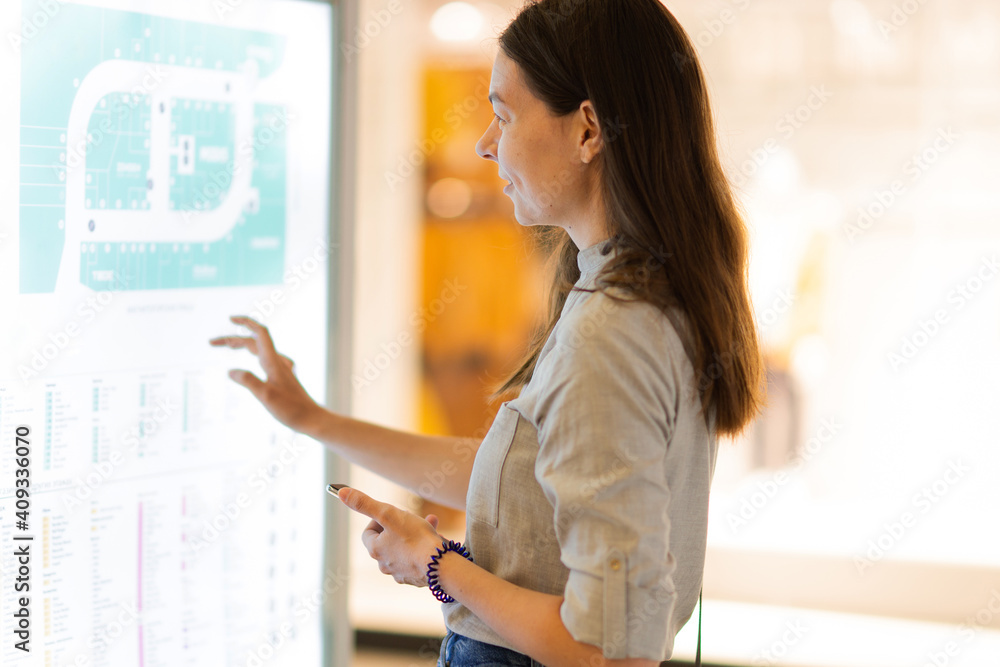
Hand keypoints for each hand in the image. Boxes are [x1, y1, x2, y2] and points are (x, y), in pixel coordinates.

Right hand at [209, 315, 322, 432]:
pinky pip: (265, 358)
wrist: (311, 418)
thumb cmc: (291, 409)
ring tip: (227, 347)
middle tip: (212, 343)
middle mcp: (278, 361)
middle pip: (254, 341)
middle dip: (234, 339)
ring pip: (259, 350)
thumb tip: (230, 371)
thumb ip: (248, 381)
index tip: (230, 319)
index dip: (246, 322)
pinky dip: (253, 354)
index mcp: (273, 361)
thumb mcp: (265, 396)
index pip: (260, 333)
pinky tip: (251, 359)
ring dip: (242, 345)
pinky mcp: (283, 376)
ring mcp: (282, 368)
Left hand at [335, 487, 444, 586]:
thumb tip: (341, 493)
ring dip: (414, 535)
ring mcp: (401, 573)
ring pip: (403, 549)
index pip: (368, 532)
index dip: (378, 519)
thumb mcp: (389, 514)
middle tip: (412, 518)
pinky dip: (423, 549)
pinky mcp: (416, 578)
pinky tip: (436, 541)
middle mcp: (384, 564)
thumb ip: (365, 503)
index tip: (392, 513)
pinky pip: (416, 560)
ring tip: (429, 525)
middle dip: (399, 526)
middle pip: (386, 541)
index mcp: (375, 550)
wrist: (440, 566)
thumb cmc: (415, 538)